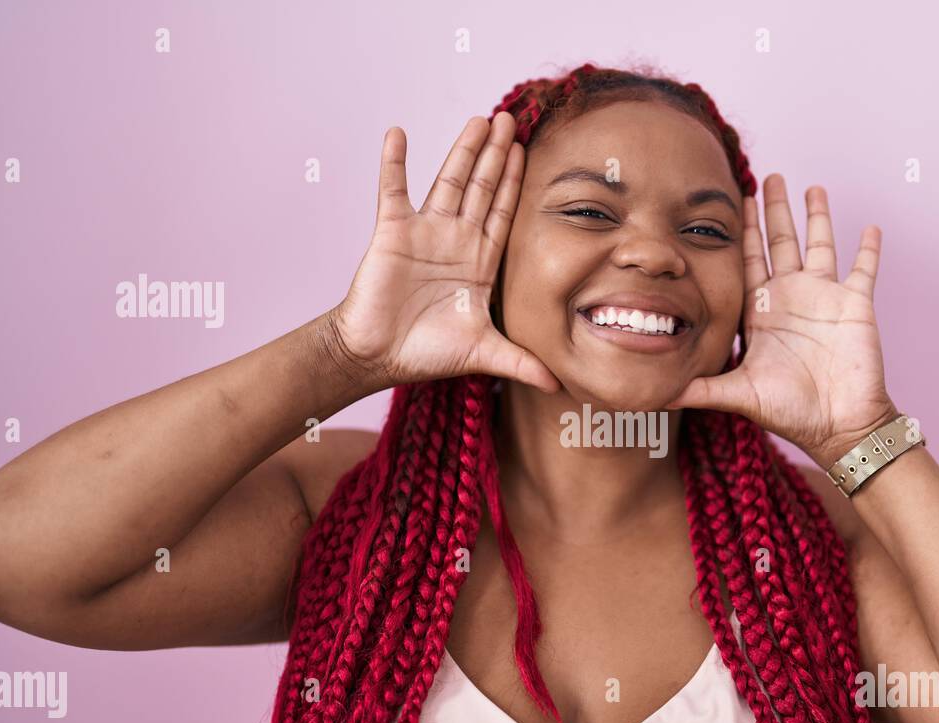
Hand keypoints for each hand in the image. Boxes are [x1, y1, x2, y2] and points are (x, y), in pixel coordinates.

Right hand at [328, 113, 559, 391]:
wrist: (377, 356)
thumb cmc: (425, 353)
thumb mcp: (483, 353)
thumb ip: (522, 362)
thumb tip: (560, 386)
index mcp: (477, 263)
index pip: (504, 214)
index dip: (515, 185)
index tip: (529, 153)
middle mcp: (454, 241)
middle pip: (482, 189)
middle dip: (496, 155)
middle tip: (511, 119)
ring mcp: (424, 233)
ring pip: (448, 182)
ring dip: (462, 151)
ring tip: (478, 119)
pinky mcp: (393, 232)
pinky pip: (394, 189)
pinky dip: (395, 162)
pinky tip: (398, 133)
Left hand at [666, 174, 898, 464]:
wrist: (838, 426)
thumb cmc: (791, 412)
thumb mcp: (740, 394)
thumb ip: (702, 389)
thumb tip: (659, 395)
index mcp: (763, 313)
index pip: (749, 262)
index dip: (743, 233)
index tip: (736, 201)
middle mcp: (792, 299)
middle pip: (780, 243)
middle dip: (773, 211)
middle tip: (768, 177)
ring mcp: (825, 299)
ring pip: (820, 245)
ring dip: (815, 217)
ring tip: (811, 187)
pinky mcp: (855, 305)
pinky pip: (863, 268)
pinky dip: (867, 248)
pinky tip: (869, 225)